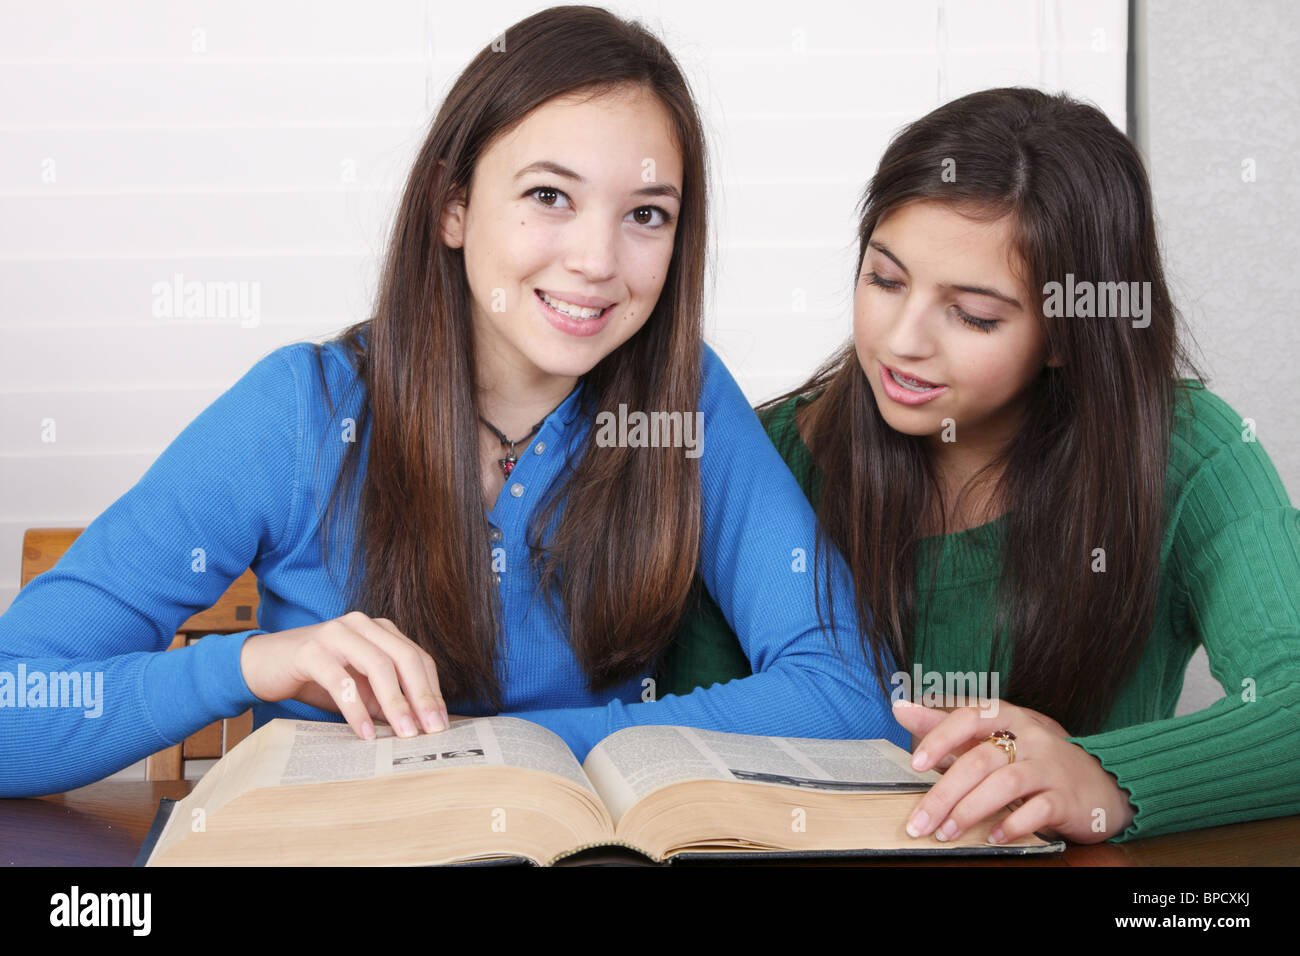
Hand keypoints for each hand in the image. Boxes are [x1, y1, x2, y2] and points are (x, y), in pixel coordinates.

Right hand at [240, 611, 449, 740]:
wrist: (264, 665)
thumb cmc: (317, 678)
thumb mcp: (359, 690)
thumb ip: (386, 700)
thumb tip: (419, 727)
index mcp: (380, 630)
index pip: (418, 659)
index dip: (432, 691)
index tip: (440, 724)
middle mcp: (362, 625)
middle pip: (404, 658)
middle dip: (421, 697)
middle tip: (430, 730)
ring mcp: (336, 633)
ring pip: (377, 665)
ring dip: (395, 703)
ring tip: (404, 734)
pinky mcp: (310, 650)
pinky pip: (340, 680)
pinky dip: (356, 708)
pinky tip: (364, 732)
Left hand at [891, 698, 1136, 844]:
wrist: (1102, 781)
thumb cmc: (1033, 757)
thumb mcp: (992, 735)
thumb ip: (946, 725)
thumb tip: (901, 708)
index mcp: (1007, 716)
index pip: (969, 717)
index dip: (940, 738)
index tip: (915, 763)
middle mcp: (1029, 737)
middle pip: (980, 760)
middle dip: (944, 794)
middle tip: (920, 822)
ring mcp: (1049, 767)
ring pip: (1005, 784)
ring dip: (970, 811)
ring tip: (946, 832)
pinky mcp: (1066, 797)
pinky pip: (1037, 811)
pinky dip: (1012, 825)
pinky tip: (993, 837)